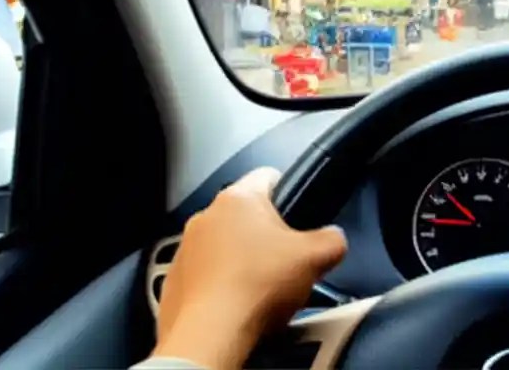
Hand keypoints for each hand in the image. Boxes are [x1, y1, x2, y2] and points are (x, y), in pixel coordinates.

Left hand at [152, 167, 346, 369]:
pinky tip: (237, 304)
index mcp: (239, 198)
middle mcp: (206, 216)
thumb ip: (333, 239)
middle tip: (286, 261)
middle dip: (267, 235)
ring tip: (261, 288)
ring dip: (241, 260)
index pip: (269, 175)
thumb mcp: (316, 258)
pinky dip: (221, 286)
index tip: (297, 212)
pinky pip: (205, 275)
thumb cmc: (255, 288)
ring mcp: (186, 248)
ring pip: (224, 245)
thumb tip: (333, 239)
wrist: (211, 333)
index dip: (290, 192)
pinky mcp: (175, 278)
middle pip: (247, 215)